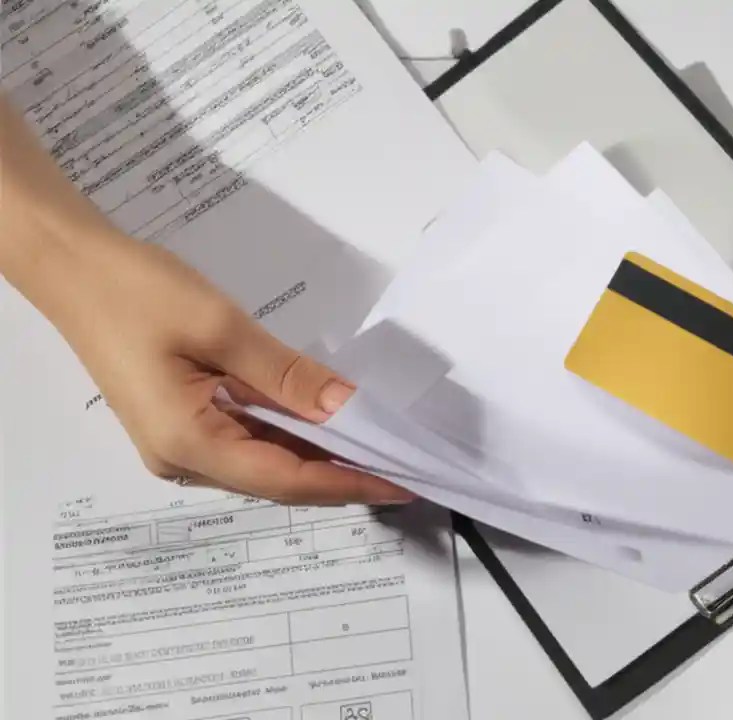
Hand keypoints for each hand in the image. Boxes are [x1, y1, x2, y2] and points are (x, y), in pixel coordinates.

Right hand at [50, 232, 415, 505]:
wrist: (73, 267)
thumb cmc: (138, 291)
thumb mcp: (222, 328)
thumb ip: (288, 375)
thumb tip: (349, 409)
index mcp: (187, 443)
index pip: (286, 478)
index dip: (348, 482)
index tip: (403, 482)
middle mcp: (181, 459)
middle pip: (278, 478)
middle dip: (342, 473)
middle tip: (404, 466)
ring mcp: (179, 444)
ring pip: (266, 461)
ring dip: (320, 455)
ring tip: (379, 447)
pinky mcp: (182, 422)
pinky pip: (248, 439)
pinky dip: (292, 434)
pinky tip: (329, 423)